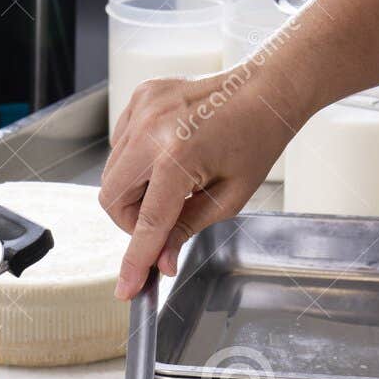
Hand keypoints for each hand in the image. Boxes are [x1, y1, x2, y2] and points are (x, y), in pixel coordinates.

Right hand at [100, 70, 303, 298]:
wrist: (266, 89)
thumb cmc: (257, 139)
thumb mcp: (229, 197)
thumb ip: (187, 229)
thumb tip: (160, 262)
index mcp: (179, 156)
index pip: (146, 223)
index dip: (135, 262)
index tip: (125, 289)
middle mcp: (152, 129)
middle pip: (112, 198)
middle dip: (132, 221)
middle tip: (164, 222)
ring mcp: (143, 108)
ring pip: (112, 174)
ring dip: (134, 192)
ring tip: (173, 183)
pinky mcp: (141, 96)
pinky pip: (120, 145)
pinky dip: (136, 162)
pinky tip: (168, 156)